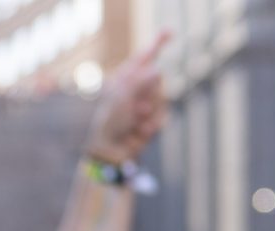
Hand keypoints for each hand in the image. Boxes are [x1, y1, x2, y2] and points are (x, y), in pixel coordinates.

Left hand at [84, 31, 169, 165]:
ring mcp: (142, 108)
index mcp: (122, 82)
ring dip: (150, 112)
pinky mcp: (148, 124)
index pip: (141, 60)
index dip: (154, 46)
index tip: (167, 33)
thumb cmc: (108, 123)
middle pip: (157, 83)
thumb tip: (157, 70)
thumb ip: (140, 82)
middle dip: (151, 95)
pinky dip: (151, 126)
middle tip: (137, 107)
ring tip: (136, 120)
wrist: (107, 153)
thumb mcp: (122, 98)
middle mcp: (133, 93)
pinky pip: (161, 120)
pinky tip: (140, 131)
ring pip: (161, 102)